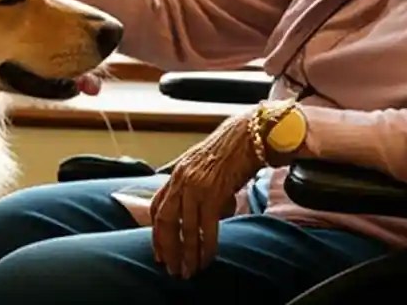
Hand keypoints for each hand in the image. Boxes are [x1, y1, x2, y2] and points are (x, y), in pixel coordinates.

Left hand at [149, 107, 262, 278]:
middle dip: (167, 248)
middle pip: (165, 221)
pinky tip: (207, 259)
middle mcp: (181, 179)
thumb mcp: (203, 166)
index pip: (157, 207)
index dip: (156, 232)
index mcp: (176, 173)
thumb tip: (198, 215)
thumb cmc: (231, 151)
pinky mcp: (213, 192)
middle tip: (171, 269)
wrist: (250, 134)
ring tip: (189, 271)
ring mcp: (195, 185)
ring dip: (186, 254)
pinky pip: (206, 227)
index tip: (159, 252)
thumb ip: (195, 187)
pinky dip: (206, 247)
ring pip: (184, 228)